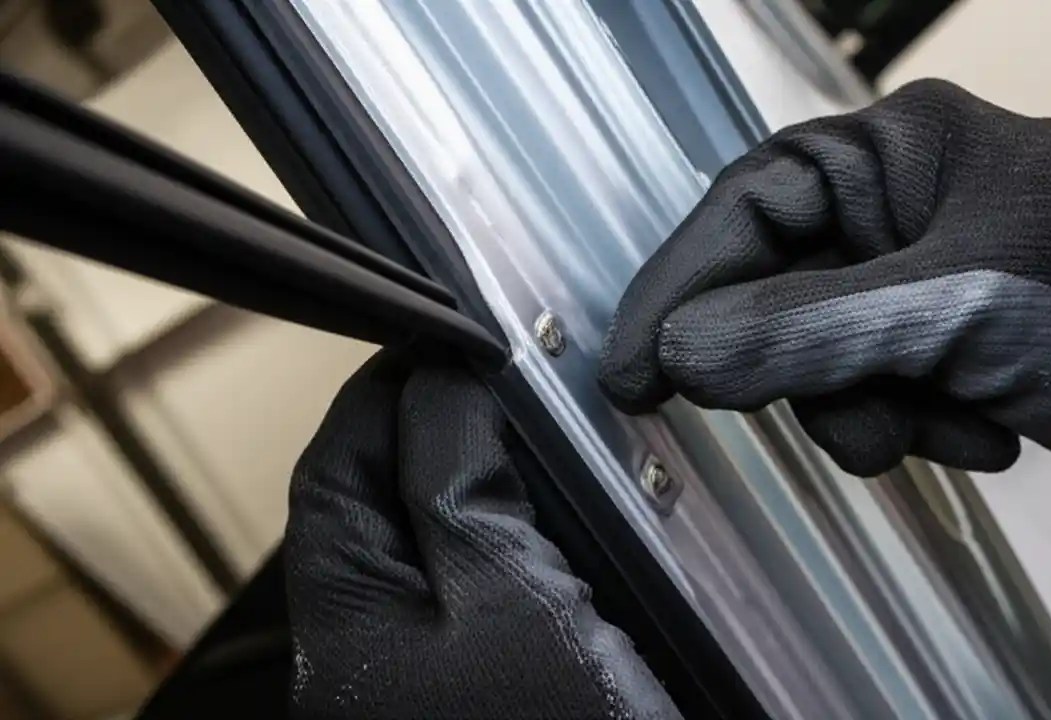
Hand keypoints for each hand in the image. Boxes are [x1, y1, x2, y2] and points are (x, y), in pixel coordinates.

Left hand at [285, 349, 676, 718]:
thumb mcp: (509, 593)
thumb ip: (456, 480)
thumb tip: (439, 382)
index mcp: (350, 623)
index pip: (336, 470)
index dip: (387, 392)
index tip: (444, 343)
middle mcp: (372, 651)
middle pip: (383, 504)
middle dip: (440, 437)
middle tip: (508, 391)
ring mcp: (425, 672)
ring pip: (440, 546)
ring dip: (486, 492)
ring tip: (547, 455)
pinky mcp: (483, 685)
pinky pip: (483, 592)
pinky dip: (519, 547)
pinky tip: (570, 539)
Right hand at [599, 79, 1050, 475]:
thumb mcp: (950, 303)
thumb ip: (811, 330)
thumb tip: (683, 354)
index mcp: (884, 155)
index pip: (746, 208)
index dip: (679, 287)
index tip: (634, 370)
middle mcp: (884, 209)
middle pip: (778, 299)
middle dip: (817, 377)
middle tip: (855, 417)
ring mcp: (903, 275)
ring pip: (821, 361)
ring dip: (877, 412)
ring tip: (956, 420)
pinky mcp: (927, 335)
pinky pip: (870, 390)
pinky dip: (917, 422)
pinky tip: (986, 423)